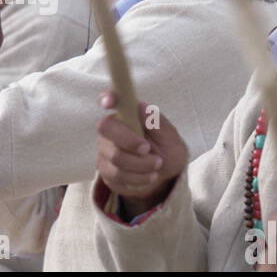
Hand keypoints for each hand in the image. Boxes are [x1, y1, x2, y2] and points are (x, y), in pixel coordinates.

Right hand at [96, 93, 188, 218]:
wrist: (164, 176)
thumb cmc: (166, 150)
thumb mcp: (170, 137)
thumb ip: (157, 123)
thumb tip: (143, 107)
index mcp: (126, 114)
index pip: (110, 99)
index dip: (107, 97)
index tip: (109, 101)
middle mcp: (111, 129)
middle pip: (106, 129)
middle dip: (129, 141)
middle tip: (148, 149)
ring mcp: (105, 150)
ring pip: (115, 157)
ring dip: (141, 165)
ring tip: (157, 165)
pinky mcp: (105, 170)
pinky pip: (117, 175)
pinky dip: (138, 178)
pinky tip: (148, 176)